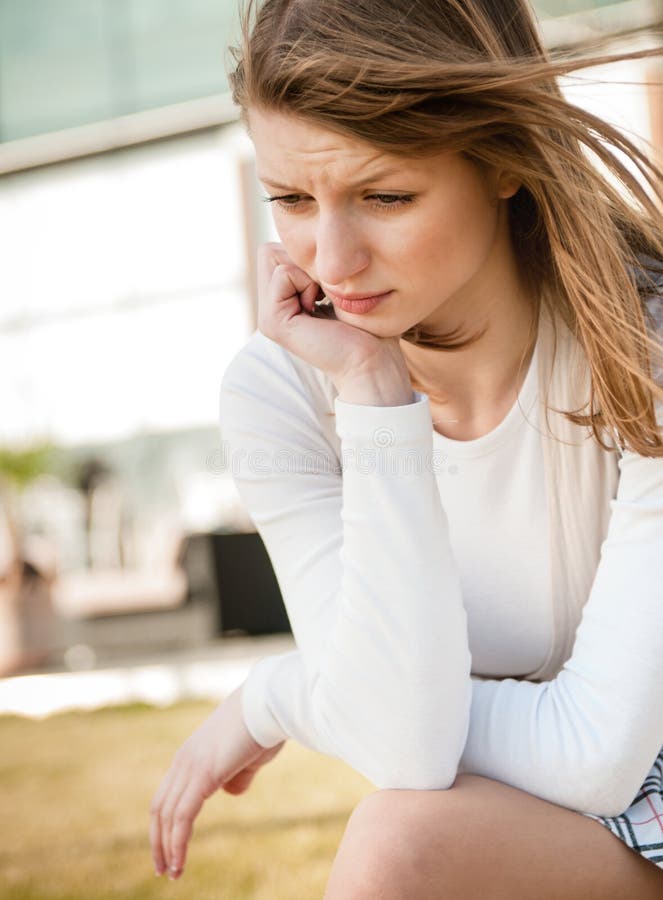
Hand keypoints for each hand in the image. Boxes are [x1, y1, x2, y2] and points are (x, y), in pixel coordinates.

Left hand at [149, 684, 283, 880]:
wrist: (270, 702)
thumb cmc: (265, 724)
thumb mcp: (248, 756)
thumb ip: (236, 774)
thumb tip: (229, 790)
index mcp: (191, 752)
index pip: (168, 794)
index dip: (165, 823)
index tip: (168, 847)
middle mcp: (184, 759)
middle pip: (159, 807)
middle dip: (159, 840)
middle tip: (164, 868)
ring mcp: (191, 766)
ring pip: (167, 816)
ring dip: (167, 847)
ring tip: (172, 873)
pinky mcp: (203, 775)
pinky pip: (182, 817)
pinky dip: (177, 843)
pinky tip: (180, 863)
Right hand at [257, 242, 403, 385]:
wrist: (371, 358)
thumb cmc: (366, 324)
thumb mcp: (336, 283)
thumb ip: (314, 264)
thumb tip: (304, 232)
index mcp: (282, 302)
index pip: (277, 250)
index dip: (306, 258)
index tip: (329, 288)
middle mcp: (270, 309)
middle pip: (269, 250)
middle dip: (301, 262)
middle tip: (324, 292)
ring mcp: (267, 317)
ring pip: (273, 257)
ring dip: (306, 271)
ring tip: (321, 299)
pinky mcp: (272, 321)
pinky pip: (283, 273)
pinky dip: (306, 282)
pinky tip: (318, 306)